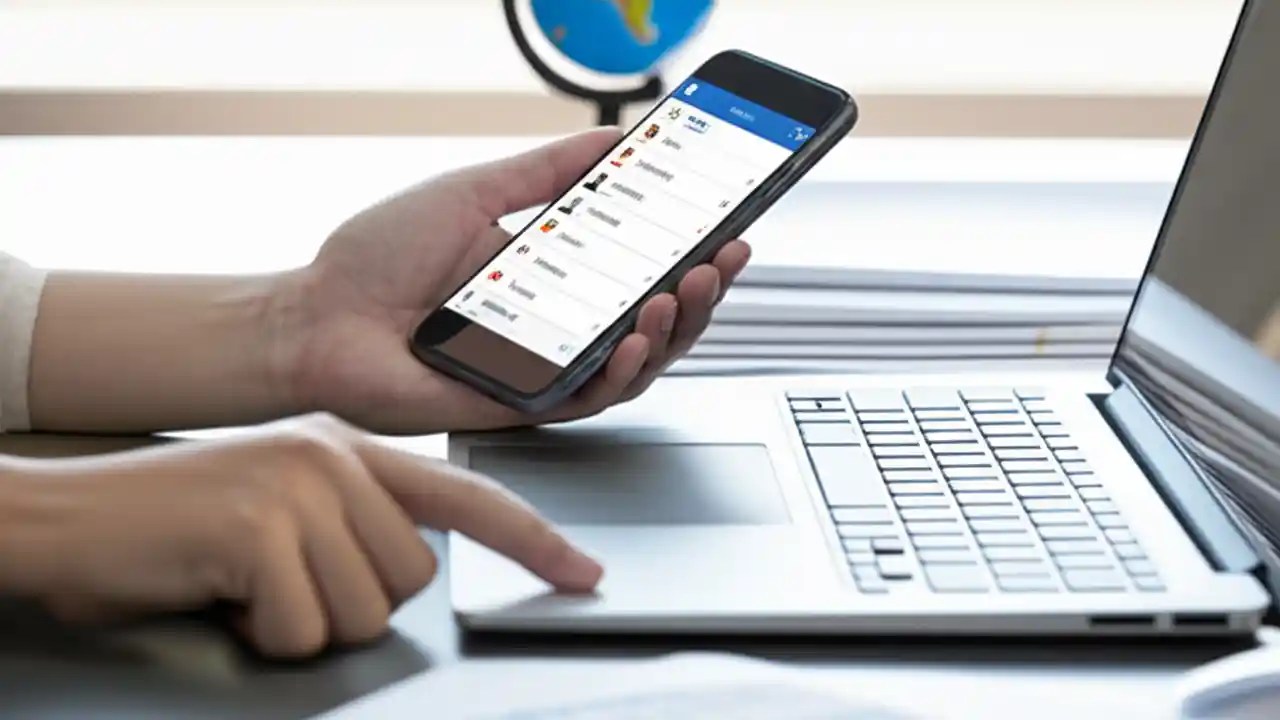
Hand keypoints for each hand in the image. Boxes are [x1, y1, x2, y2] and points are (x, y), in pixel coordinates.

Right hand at [1, 414, 600, 657]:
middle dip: (345, 603)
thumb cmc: (176, 531)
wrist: (70, 521)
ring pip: (364, 611)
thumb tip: (404, 571)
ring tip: (244, 584)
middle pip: (411, 579)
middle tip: (274, 580)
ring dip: (300, 622)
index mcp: (349, 449)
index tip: (581, 573)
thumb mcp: (282, 507)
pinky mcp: (259, 525)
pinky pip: (304, 625)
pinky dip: (260, 632)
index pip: (467, 497)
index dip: (533, 540)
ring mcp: (299, 484)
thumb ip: (353, 522)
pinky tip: (221, 594)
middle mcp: (334, 456)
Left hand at [277, 129, 750, 433]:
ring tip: (683, 291)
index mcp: (551, 275)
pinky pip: (590, 398)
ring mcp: (544, 367)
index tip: (726, 225)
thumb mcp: (474, 192)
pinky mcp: (523, 404)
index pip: (639, 268)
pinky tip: (635, 340)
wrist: (315, 318)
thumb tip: (611, 141)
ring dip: (673, 330)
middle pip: (655, 321)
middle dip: (700, 292)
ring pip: (636, 365)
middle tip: (721, 259)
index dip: (690, 252)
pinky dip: (621, 371)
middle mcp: (557, 325)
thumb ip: (545, 171)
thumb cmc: (376, 258)